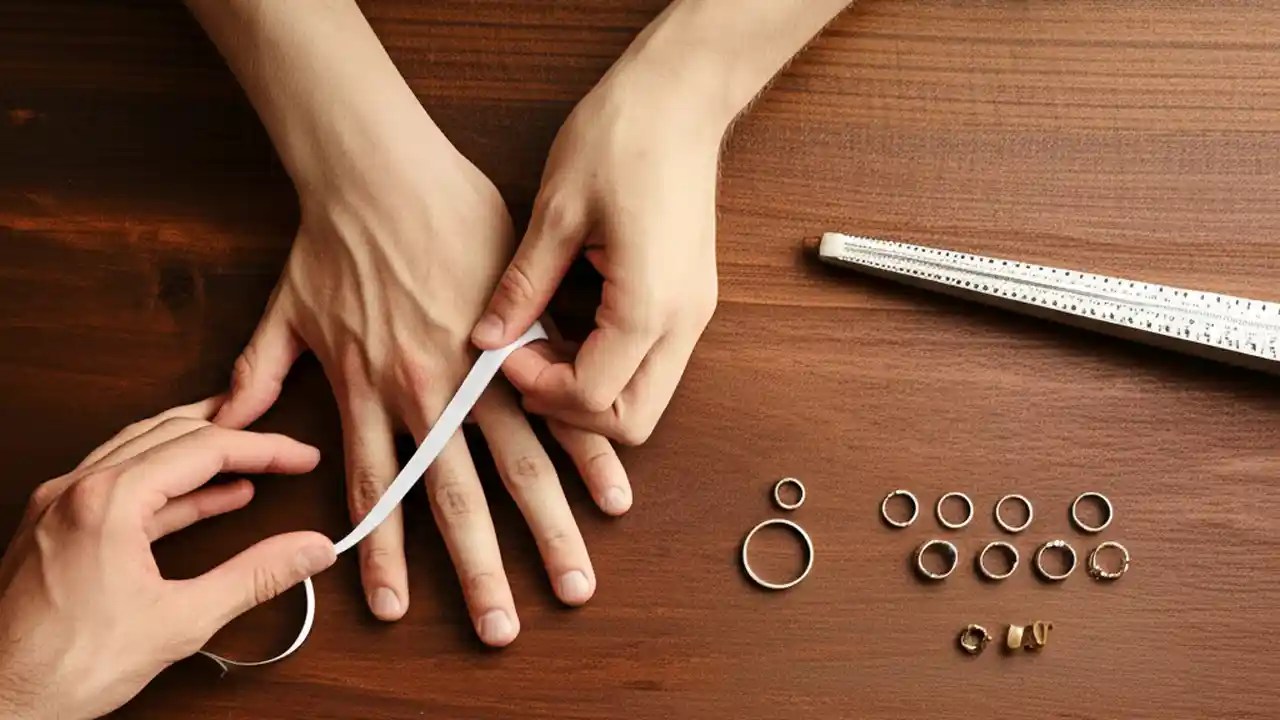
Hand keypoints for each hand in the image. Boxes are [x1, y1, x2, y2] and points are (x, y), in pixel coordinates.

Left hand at [0, 399, 334, 719]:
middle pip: (171, 433)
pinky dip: (165, 482)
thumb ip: (254, 577)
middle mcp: (77, 489)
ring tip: (244, 457)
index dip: (263, 448)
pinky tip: (199, 500)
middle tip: (277, 441)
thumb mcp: (181, 621)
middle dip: (232, 434)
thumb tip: (309, 550)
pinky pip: (117, 481)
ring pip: (140, 449)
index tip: (300, 456)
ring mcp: (59, 505)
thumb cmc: (64, 665)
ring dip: (196, 449)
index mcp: (108, 500)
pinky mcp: (53, 527)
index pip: (205, 448)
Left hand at [212, 132, 630, 645]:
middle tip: (502, 631)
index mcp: (370, 393)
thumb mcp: (283, 307)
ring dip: (546, 530)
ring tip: (574, 584)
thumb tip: (226, 420)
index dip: (386, 557)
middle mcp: (427, 395)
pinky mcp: (522, 336)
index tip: (396, 612)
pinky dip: (585, 453)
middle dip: (480, 574)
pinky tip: (612, 494)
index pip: (378, 494)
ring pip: (516, 466)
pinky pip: (558, 405)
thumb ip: (257, 371)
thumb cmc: (334, 233)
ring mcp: (480, 370)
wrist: (382, 168)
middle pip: (455, 501)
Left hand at [471, 70, 721, 444]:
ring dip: (594, 393)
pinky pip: (655, 365)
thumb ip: (523, 286)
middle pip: (634, 421)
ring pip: (648, 399)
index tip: (505, 352)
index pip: (594, 397)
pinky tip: (576, 332)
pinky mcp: (692, 301)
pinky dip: (612, 369)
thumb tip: (486, 338)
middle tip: (527, 369)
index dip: (540, 388)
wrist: (682, 96)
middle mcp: (683, 321)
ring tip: (547, 351)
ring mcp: (694, 313)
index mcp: (650, 304)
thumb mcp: (557, 212)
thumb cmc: (623, 138)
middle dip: (574, 412)